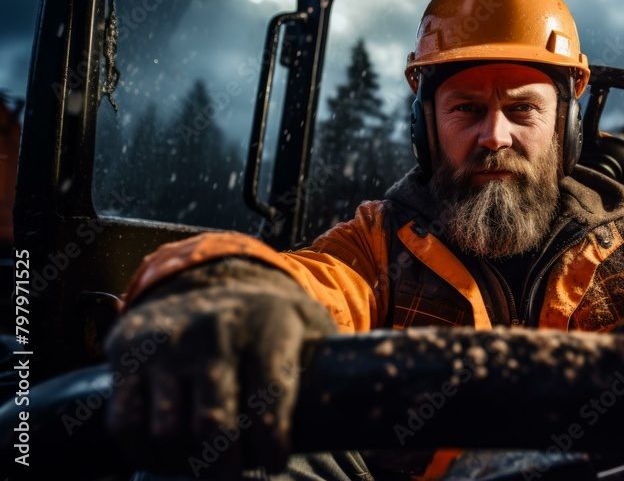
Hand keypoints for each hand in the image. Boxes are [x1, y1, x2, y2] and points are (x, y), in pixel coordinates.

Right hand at [104, 258, 336, 476]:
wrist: (205, 279)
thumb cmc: (270, 321)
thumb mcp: (308, 327)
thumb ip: (335, 363)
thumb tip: (380, 403)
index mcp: (269, 327)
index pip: (272, 398)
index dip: (273, 444)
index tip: (275, 461)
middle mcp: (216, 332)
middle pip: (215, 426)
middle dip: (227, 468)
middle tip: (235, 476)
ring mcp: (169, 344)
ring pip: (168, 430)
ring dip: (185, 466)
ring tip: (205, 469)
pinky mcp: (129, 355)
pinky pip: (125, 422)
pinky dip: (142, 453)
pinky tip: (165, 459)